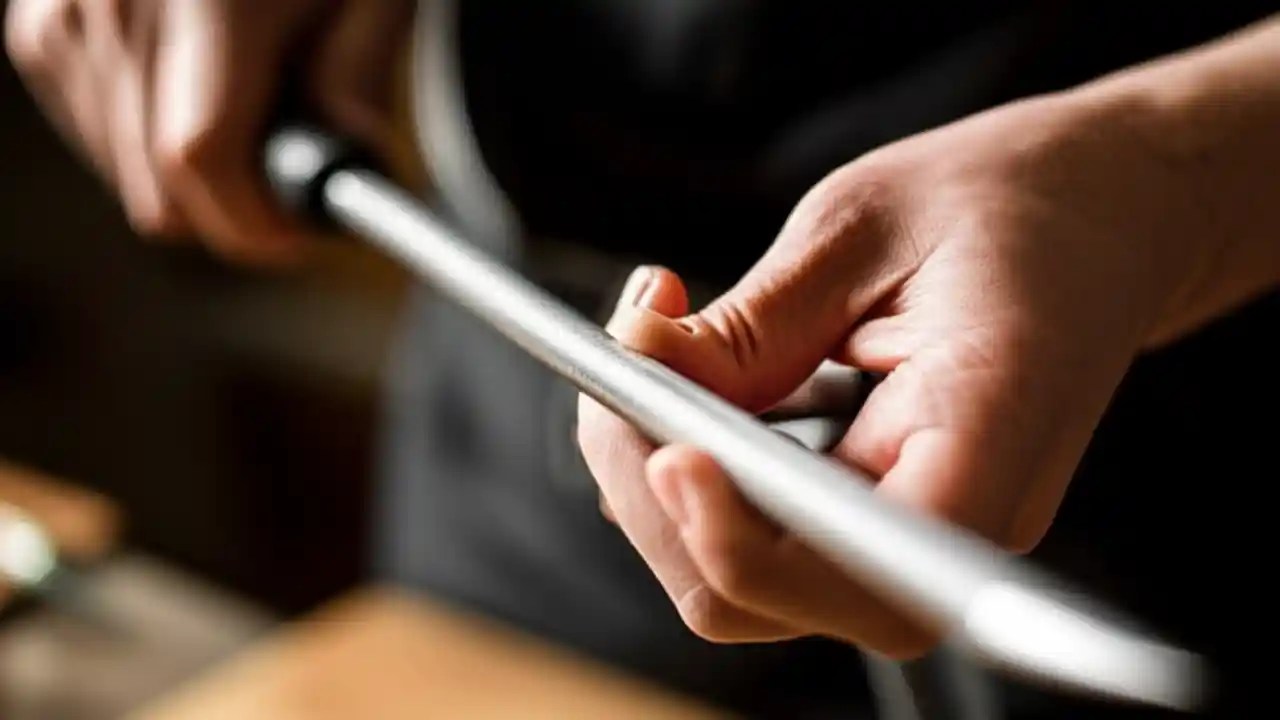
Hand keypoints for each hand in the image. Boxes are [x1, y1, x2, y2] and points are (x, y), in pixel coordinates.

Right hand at [5, 0, 414, 263]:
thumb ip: (357, 80)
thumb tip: (346, 173)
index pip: (201, 156)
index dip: (256, 222)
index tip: (303, 234)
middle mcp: (115, 2)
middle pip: (159, 189)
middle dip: (240, 208)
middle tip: (299, 176)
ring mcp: (64, 11)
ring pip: (127, 176)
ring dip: (199, 177)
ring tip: (253, 104)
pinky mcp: (39, 22)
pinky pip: (95, 136)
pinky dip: (152, 141)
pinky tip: (199, 90)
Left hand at [577, 91, 1214, 658]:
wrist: (1106, 215)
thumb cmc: (1012, 204)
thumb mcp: (863, 228)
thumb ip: (749, 323)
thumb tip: (636, 366)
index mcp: (983, 444)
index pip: (843, 567)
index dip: (729, 531)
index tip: (664, 445)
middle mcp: (955, 525)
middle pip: (760, 593)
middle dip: (657, 490)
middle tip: (625, 364)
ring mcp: (916, 534)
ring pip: (743, 578)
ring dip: (665, 480)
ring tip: (661, 355)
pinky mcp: (879, 516)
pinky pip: (762, 537)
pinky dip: (701, 473)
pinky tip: (701, 388)